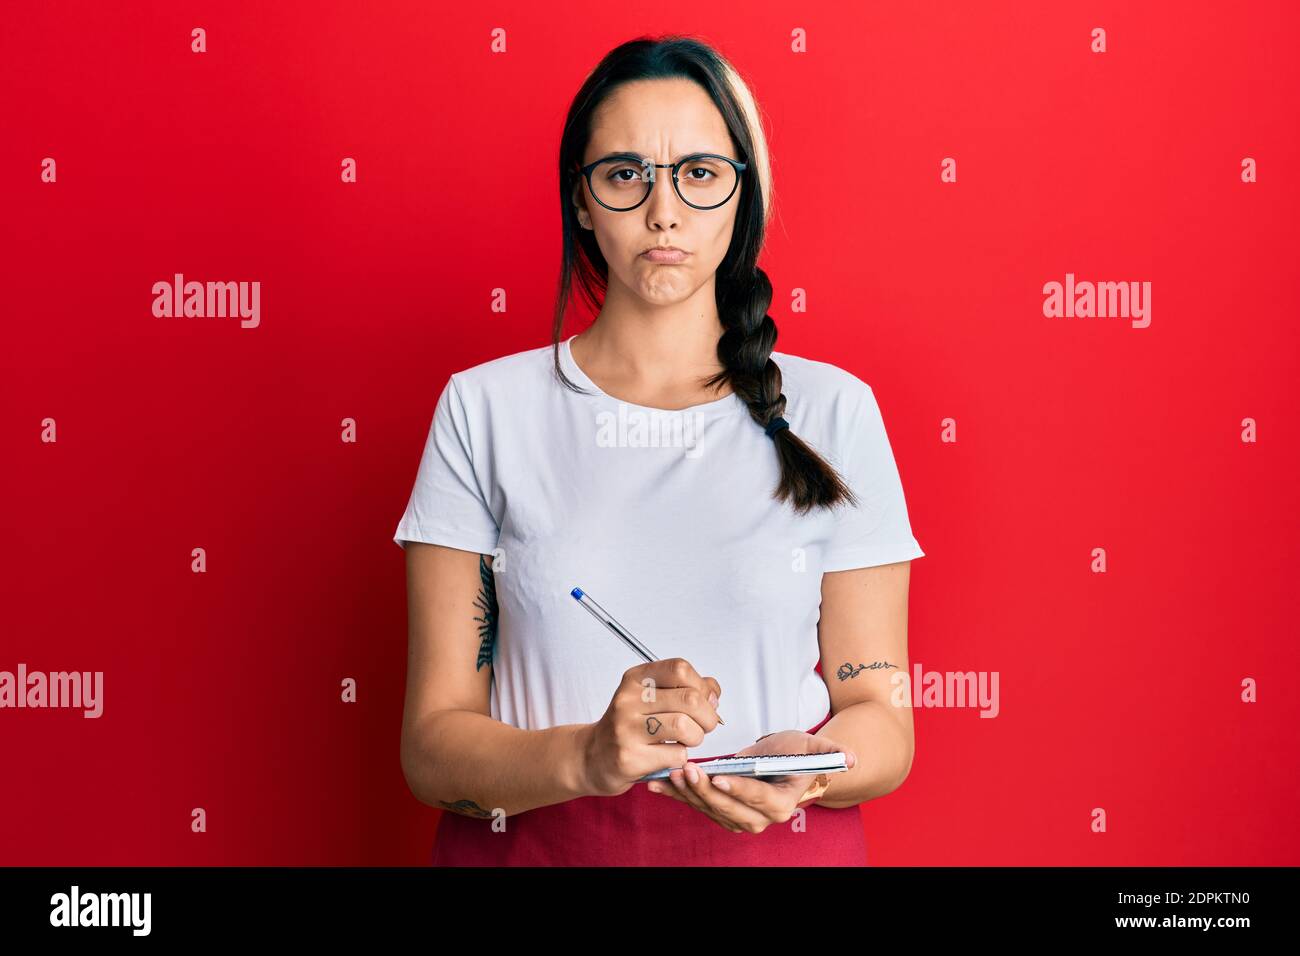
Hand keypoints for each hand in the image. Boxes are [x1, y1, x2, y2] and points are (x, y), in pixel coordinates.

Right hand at [577, 658, 722, 796]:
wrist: (594, 757)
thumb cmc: (630, 726)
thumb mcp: (652, 697)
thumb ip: (685, 689)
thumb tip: (714, 693)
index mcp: (636, 679)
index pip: (680, 669)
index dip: (702, 686)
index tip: (706, 700)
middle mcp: (628, 700)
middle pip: (689, 698)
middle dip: (708, 716)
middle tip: (704, 725)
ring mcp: (626, 729)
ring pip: (685, 726)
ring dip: (696, 737)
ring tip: (686, 741)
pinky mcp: (630, 758)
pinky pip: (676, 755)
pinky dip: (682, 757)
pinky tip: (669, 755)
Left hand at [647, 730, 856, 833]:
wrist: (785, 764)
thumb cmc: (797, 755)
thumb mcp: (814, 747)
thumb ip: (830, 751)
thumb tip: (850, 758)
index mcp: (781, 803)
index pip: (759, 799)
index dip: (740, 789)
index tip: (721, 776)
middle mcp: (758, 816)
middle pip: (729, 808)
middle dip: (706, 791)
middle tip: (688, 771)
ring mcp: (736, 814)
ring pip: (709, 808)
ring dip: (687, 794)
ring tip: (670, 775)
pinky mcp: (718, 807)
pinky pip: (695, 803)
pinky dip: (675, 795)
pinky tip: (657, 784)